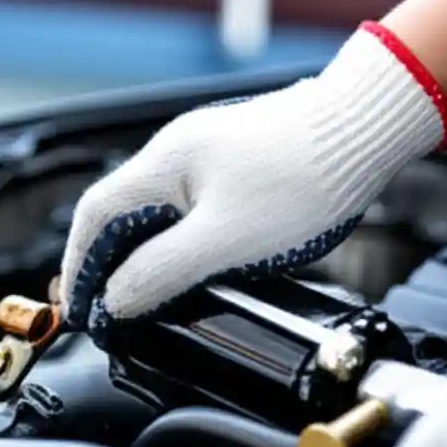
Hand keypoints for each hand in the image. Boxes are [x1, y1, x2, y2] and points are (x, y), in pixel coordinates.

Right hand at [59, 22, 446, 331]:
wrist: (368, 133)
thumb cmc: (305, 177)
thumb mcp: (223, 241)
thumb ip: (161, 273)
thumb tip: (115, 303)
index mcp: (164, 166)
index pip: (94, 218)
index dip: (79, 267)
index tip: (78, 307)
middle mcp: (179, 156)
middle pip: (121, 217)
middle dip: (108, 267)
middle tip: (109, 313)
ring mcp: (212, 160)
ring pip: (158, 216)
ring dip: (144, 258)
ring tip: (146, 302)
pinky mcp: (243, 170)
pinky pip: (192, 213)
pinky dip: (179, 247)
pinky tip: (195, 271)